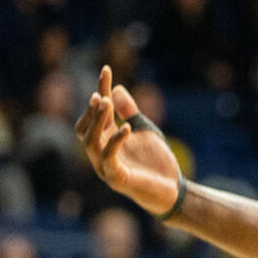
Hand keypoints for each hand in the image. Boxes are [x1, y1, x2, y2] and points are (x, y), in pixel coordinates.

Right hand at [76, 67, 182, 216]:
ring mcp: (105, 167)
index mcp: (106, 139)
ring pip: (91, 142)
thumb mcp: (144, 129)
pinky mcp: (117, 178)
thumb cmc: (156, 161)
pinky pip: (109, 158)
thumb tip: (115, 89)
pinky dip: (116, 142)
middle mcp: (101, 153)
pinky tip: (126, 128)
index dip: (101, 90)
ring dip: (97, 122)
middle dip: (92, 111)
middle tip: (100, 95)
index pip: (98, 112)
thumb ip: (129, 111)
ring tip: (105, 103)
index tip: (106, 69)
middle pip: (86, 128)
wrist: (172, 188)